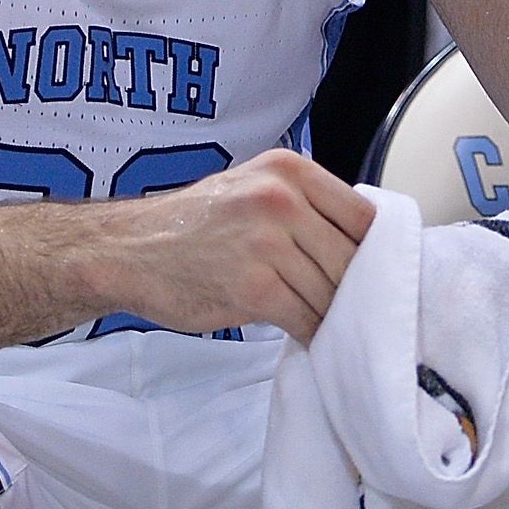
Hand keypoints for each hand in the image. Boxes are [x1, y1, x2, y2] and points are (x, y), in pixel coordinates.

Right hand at [99, 147, 375, 341]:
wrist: (130, 250)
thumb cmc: (193, 224)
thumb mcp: (252, 186)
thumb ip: (304, 205)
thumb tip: (363, 244)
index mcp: (289, 170)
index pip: (363, 215)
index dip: (375, 251)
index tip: (377, 274)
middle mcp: (282, 199)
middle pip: (352, 257)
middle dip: (358, 289)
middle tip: (361, 311)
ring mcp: (268, 243)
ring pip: (332, 291)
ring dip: (336, 315)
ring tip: (337, 327)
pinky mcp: (254, 287)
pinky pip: (306, 318)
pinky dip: (313, 334)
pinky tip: (310, 338)